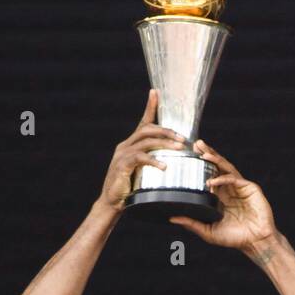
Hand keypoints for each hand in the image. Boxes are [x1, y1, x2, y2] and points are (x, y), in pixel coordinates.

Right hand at [99, 90, 185, 210]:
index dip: (150, 107)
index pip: (142, 122)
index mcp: (129, 144)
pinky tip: (164, 165)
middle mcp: (125, 145)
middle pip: (147, 129)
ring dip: (165, 143)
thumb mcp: (141, 172)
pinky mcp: (122, 165)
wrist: (111, 202)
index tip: (155, 92)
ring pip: (146, 141)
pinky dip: (154, 160)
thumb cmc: (129, 189)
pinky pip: (140, 158)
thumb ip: (150, 162)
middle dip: (166, 131)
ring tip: (179, 148)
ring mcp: (122, 154)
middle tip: (182, 138)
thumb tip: (170, 158)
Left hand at [169, 142, 277, 251]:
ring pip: (226, 168)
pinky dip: (223, 178)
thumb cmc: (234, 238)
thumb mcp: (208, 231)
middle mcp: (230, 189)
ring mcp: (240, 187)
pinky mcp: (250, 188)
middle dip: (208, 154)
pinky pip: (234, 179)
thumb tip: (172, 218)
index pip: (209, 174)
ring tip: (204, 153)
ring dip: (215, 159)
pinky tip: (212, 181)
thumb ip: (192, 224)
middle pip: (217, 166)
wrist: (255, 242)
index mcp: (221, 196)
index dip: (201, 164)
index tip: (189, 154)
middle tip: (196, 144)